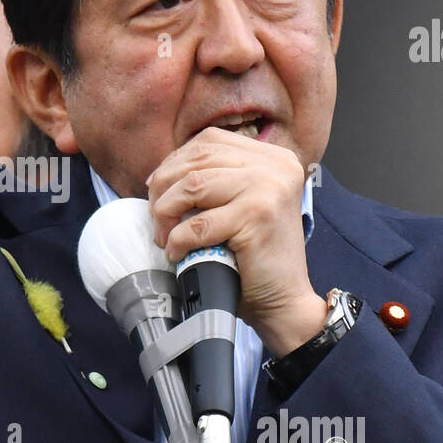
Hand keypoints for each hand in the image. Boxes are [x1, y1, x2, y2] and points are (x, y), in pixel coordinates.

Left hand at [146, 127, 326, 356]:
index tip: (158, 189)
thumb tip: (160, 174)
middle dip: (164, 189)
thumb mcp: (241, 203)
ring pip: (192, 185)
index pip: (209, 141)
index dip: (174, 162)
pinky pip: (198, 223)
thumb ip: (216, 180)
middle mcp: (276, 166)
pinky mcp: (257, 216)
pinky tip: (177, 252)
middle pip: (196, 160)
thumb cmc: (255, 257)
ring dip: (166, 213)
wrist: (284, 301)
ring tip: (164, 236)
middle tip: (157, 219)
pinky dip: (178, 239)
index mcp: (273, 157)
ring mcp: (269, 188)